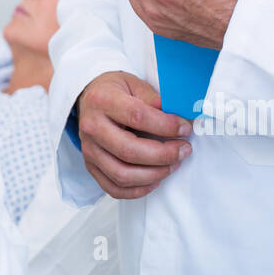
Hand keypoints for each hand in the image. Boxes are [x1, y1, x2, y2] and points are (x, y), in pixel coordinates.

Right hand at [76, 71, 191, 198]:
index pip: (137, 117)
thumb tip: (181, 118)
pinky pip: (114, 188)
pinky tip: (154, 179)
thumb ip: (155, 100)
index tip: (185, 129)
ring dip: (154, 174)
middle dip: (164, 155)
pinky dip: (138, 190)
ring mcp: (89, 149)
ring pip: (122, 174)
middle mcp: (92, 127)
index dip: (165, 126)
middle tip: (183, 150)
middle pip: (129, 151)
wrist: (88, 99)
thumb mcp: (134, 85)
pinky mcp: (91, 166)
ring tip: (173, 165)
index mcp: (103, 101)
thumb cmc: (114, 91)